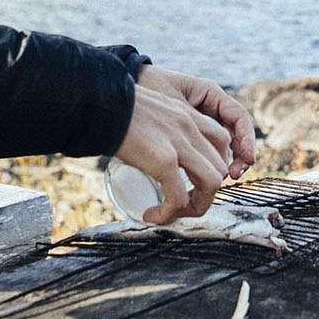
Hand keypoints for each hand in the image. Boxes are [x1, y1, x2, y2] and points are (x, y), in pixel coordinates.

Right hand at [115, 83, 233, 223]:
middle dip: (206, 191)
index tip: (193, 181)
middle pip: (221, 166)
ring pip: (212, 183)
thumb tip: (146, 149)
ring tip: (174, 213)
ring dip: (197, 205)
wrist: (98, 103)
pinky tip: (152, 215)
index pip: (221, 140)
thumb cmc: (111, 108)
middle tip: (182, 202)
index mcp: (186, 114)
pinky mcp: (164, 160)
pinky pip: (178, 197)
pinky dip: (168, 213)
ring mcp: (179, 143)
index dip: (214, 165)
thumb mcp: (146, 111)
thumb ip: (156, 128)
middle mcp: (189, 127)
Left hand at [137, 66, 257, 181]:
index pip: (240, 118)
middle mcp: (210, 109)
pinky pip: (205, 153)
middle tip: (233, 176)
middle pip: (236, 138)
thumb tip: (205, 141)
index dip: (247, 140)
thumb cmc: (146, 86)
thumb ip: (188, 120)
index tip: (247, 159)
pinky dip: (207, 167)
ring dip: (224, 166)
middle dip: (238, 159)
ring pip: (223, 149)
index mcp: (210, 93)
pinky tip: (199, 181)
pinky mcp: (188, 136)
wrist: (122, 89)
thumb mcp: (169, 102)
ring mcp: (201, 123)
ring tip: (216, 183)